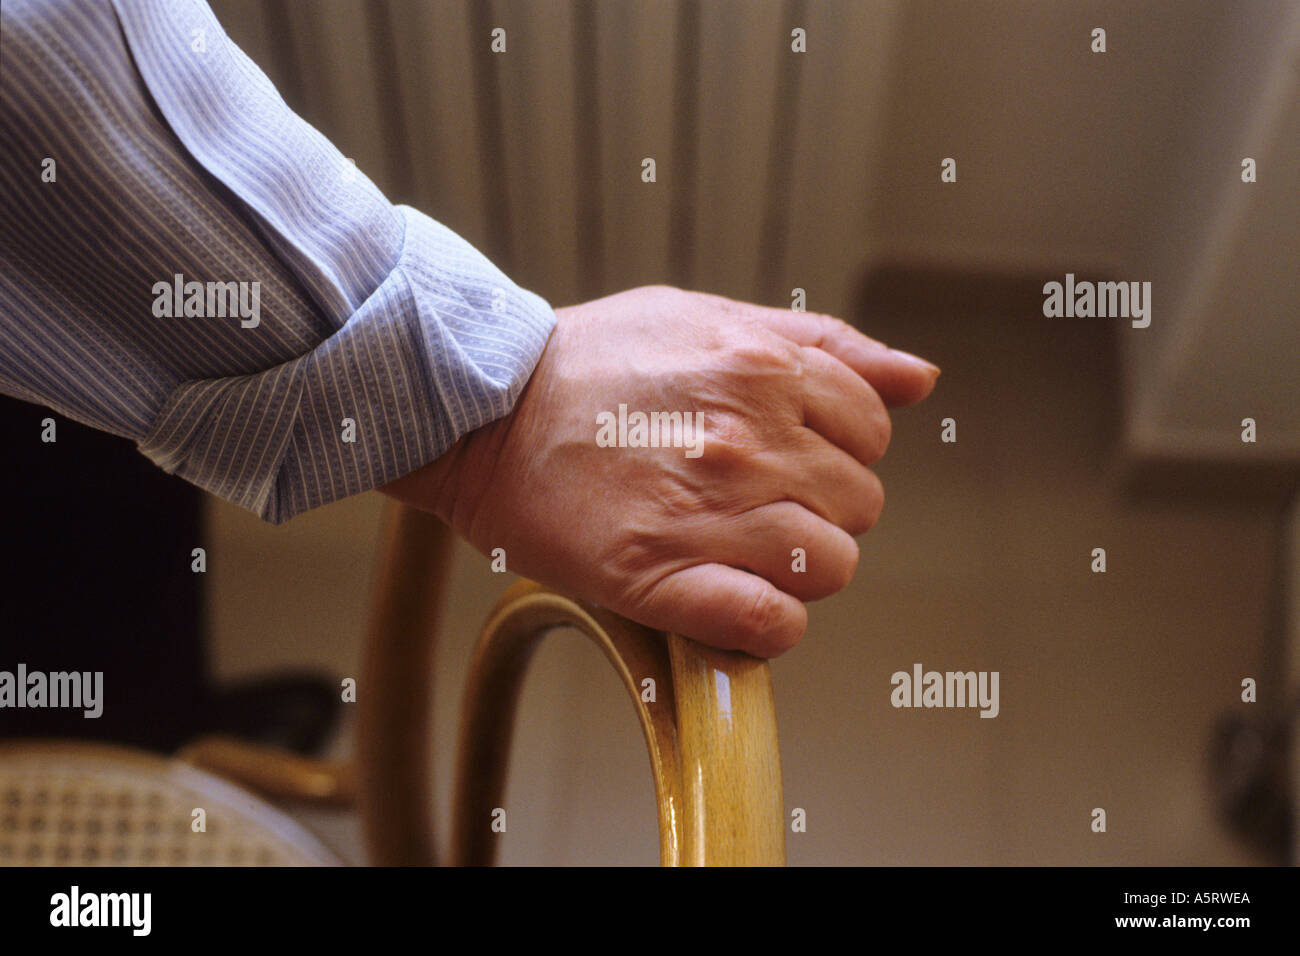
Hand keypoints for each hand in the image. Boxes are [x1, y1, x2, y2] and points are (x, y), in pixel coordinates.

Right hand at [381, 285, 938, 656]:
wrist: (483, 411)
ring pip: (829, 567)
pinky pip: (774, 624)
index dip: (835, 449)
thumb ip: (823, 344)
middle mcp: (749, 439)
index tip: (784, 456)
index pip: (873, 432)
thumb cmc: (590, 362)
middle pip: (859, 506)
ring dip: (795, 567)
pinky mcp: (663, 576)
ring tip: (734, 548)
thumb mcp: (708, 317)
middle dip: (817, 507)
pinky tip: (732, 597)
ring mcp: (709, 510)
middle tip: (750, 502)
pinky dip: (768, 623)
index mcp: (765, 368)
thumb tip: (919, 377)